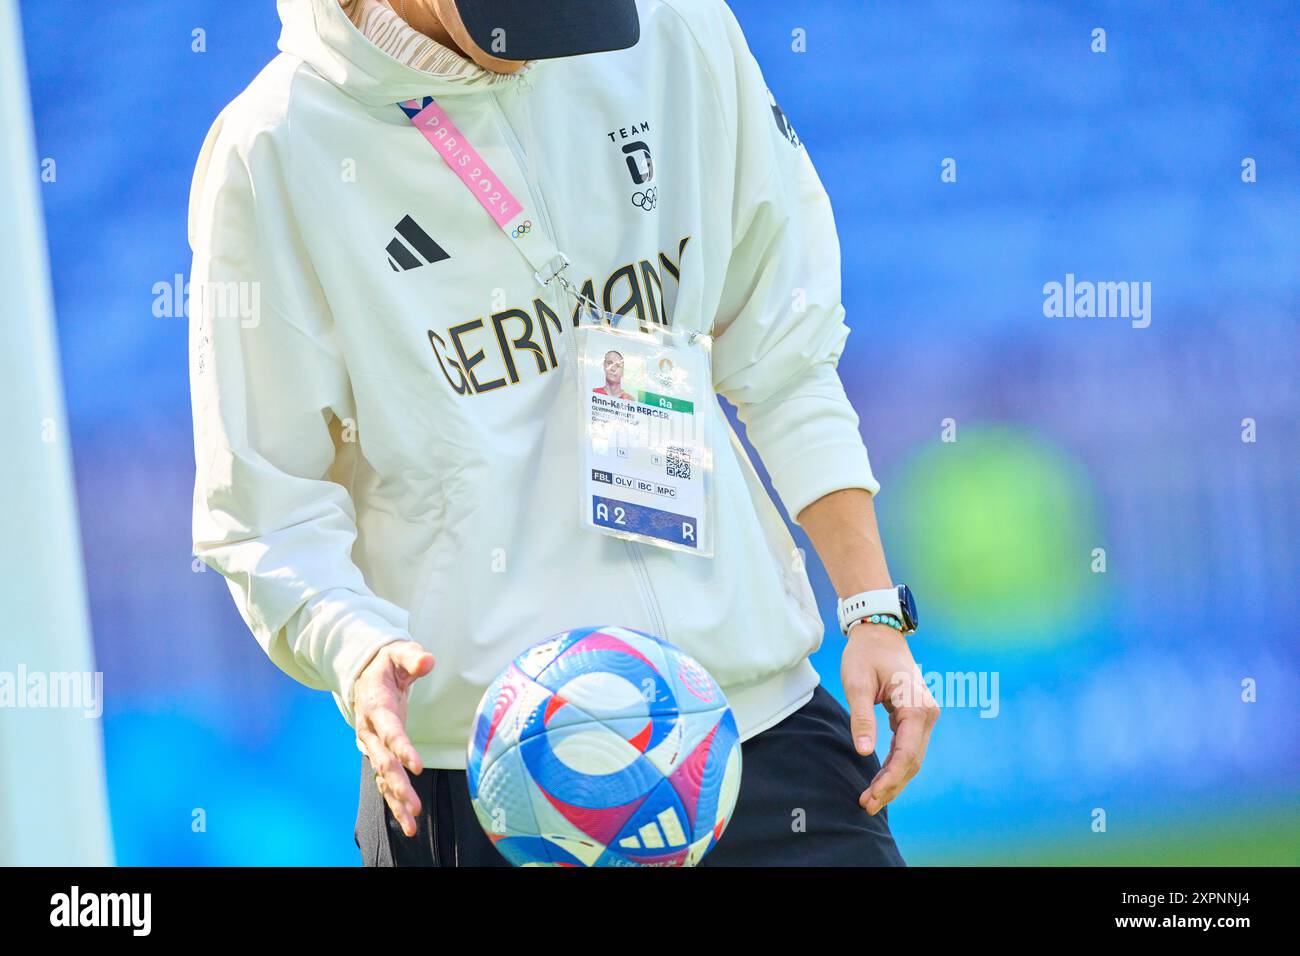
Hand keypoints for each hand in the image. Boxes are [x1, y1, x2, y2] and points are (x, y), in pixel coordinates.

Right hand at [352, 641, 434, 836]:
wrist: (364, 674)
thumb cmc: (387, 664)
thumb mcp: (398, 653)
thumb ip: (413, 657)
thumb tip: (428, 661)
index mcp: (376, 707)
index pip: (389, 730)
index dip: (401, 747)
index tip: (416, 765)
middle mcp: (369, 731)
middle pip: (383, 761)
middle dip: (398, 784)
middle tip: (415, 805)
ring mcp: (372, 746)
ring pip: (382, 777)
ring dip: (396, 801)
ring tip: (411, 824)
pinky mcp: (379, 754)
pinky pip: (385, 782)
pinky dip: (395, 802)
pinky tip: (408, 823)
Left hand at [841, 623, 939, 815]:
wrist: (879, 634)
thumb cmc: (865, 654)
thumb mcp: (856, 683)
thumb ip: (861, 718)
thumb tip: (864, 751)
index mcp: (916, 706)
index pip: (906, 753)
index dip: (889, 779)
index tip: (871, 796)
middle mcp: (928, 713)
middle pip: (913, 761)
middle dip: (891, 786)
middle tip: (866, 805)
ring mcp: (925, 716)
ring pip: (913, 758)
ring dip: (894, 780)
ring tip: (871, 799)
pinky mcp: (917, 717)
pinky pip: (908, 748)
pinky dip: (895, 766)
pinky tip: (880, 780)